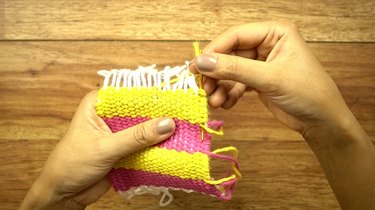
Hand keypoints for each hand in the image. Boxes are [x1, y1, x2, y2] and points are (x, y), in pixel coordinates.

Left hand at [19, 91, 175, 209]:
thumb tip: (167, 124)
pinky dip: (155, 146)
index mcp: (98, 105)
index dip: (150, 94)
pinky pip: (144, 145)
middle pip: (139, 111)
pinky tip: (173, 145)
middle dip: (158, 115)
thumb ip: (136, 136)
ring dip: (159, 132)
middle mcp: (109, 116)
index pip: (129, 92)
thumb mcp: (105, 147)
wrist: (64, 195)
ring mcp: (118, 133)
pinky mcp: (124, 149)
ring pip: (143, 128)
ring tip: (184, 128)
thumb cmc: (72, 164)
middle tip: (183, 114)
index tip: (174, 96)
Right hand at [190, 21, 374, 208]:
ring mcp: (261, 63)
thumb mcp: (270, 78)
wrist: (322, 122)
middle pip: (229, 54)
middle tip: (204, 88)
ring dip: (220, 86)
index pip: (235, 35)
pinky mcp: (258, 80)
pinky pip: (236, 83)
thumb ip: (234, 69)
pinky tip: (226, 104)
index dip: (214, 50)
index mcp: (274, 32)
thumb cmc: (307, 92)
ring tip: (215, 102)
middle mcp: (266, 44)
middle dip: (216, 73)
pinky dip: (228, 93)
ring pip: (230, 70)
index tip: (197, 68)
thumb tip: (202, 62)